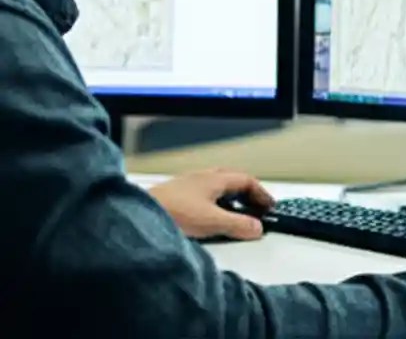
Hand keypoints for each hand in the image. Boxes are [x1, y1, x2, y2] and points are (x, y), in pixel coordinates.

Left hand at [148, 168, 274, 240]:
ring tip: (233, 216)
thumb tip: (257, 228)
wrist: (135, 215)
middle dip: (246, 193)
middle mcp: (201, 178)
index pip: (247, 180)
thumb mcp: (212, 222)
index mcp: (214, 179)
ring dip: (228, 199)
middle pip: (231, 180)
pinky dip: (213, 205)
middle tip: (254, 208)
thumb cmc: (171, 212)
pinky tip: (207, 220)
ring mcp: (186, 186)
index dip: (261, 194)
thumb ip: (238, 225)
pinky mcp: (174, 197)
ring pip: (215, 187)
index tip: (269, 207)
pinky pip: (201, 196)